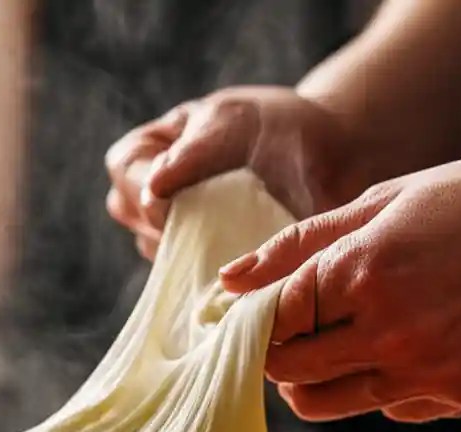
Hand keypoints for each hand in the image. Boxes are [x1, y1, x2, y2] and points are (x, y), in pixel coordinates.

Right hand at [104, 86, 359, 260]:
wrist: (335, 158)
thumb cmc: (282, 127)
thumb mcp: (235, 124)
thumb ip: (194, 152)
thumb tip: (152, 191)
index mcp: (158, 142)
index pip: (126, 167)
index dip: (144, 185)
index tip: (177, 203)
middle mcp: (160, 187)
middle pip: (128, 210)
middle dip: (160, 220)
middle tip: (205, 224)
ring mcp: (181, 226)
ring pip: (155, 248)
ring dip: (185, 250)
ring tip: (227, 242)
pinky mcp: (207, 260)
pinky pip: (188, 278)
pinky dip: (207, 275)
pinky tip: (236, 269)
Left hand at [218, 150, 460, 422]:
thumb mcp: (383, 202)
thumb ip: (299, 245)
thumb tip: (229, 280)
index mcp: (362, 271)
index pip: (272, 320)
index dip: (250, 321)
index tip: (244, 316)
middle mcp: (391, 331)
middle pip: (289, 372)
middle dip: (273, 356)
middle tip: (284, 335)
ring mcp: (432, 371)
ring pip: (332, 403)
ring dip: (314, 381)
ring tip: (332, 346)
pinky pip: (394, 408)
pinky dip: (381, 387)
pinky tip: (402, 349)